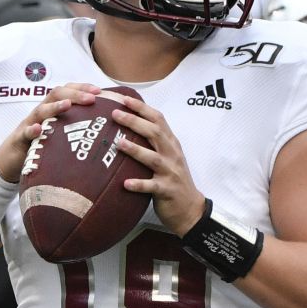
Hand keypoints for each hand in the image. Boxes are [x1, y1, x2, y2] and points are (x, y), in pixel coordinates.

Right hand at [0, 82, 101, 181]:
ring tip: (68, 105)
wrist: (10, 160)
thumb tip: (103, 129)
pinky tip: (38, 129)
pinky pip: (24, 133)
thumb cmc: (41, 145)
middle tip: (92, 98)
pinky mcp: (19, 139)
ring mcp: (29, 124)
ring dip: (55, 107)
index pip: (67, 90)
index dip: (82, 88)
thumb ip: (75, 127)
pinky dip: (31, 130)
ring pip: (41, 110)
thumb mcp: (59, 133)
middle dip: (75, 94)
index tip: (100, 92)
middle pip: (56, 94)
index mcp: (52, 109)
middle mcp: (41, 112)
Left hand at [111, 93, 205, 234]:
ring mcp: (171, 173)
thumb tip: (130, 125)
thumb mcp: (168, 157)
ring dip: (136, 150)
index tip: (124, 99)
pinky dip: (139, 184)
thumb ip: (154, 142)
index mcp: (171, 144)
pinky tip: (125, 184)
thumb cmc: (173, 180)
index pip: (159, 119)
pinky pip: (152, 187)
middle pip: (155, 133)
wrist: (190, 208)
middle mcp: (172, 155)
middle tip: (115, 114)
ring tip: (118, 144)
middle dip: (135, 122)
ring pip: (153, 158)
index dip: (142, 108)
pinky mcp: (167, 191)